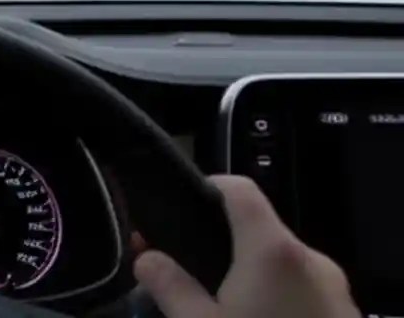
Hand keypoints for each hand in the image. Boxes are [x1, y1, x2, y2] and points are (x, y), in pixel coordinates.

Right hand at [134, 175, 359, 317]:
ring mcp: (334, 290)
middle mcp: (310, 259)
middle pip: (258, 233)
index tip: (180, 210)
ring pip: (280, 267)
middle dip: (221, 249)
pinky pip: (301, 293)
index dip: (209, 187)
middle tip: (187, 278)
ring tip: (220, 313)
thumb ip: (170, 288)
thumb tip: (146, 257)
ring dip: (249, 279)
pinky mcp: (346, 316)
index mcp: (272, 250)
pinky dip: (275, 301)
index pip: (240, 190)